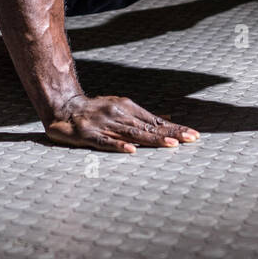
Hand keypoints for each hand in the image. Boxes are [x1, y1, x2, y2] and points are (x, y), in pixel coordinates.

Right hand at [46, 94, 199, 151]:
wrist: (64, 107)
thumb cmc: (96, 110)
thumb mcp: (120, 108)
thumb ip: (142, 117)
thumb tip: (167, 120)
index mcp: (127, 108)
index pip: (155, 121)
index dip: (175, 128)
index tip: (193, 135)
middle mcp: (118, 115)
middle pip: (148, 127)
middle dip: (171, 134)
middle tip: (191, 139)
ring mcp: (104, 125)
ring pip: (132, 134)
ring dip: (153, 139)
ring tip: (171, 144)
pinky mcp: (88, 135)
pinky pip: (105, 142)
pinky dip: (118, 146)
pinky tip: (131, 151)